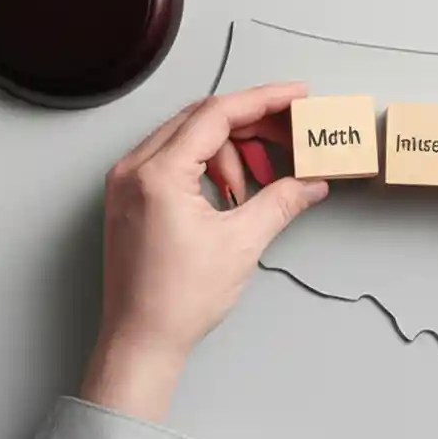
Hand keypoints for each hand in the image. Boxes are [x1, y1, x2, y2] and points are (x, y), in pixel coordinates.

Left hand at [81, 83, 327, 420]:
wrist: (140, 342)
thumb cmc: (176, 301)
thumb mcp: (242, 243)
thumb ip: (281, 201)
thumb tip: (311, 182)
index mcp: (158, 174)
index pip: (217, 114)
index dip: (263, 101)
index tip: (295, 96)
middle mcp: (134, 170)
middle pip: (201, 120)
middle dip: (250, 126)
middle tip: (288, 136)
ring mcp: (126, 184)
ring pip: (187, 139)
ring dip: (228, 153)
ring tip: (253, 189)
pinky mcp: (129, 199)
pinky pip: (172, 161)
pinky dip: (206, 167)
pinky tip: (229, 195)